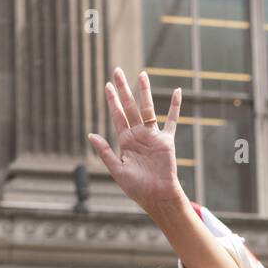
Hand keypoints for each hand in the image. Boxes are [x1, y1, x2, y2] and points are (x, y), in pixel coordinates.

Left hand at [87, 68, 185, 214]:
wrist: (157, 197)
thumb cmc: (137, 188)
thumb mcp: (117, 170)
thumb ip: (105, 152)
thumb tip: (90, 134)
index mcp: (125, 141)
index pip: (117, 116)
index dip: (112, 101)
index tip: (107, 86)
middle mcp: (138, 135)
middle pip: (130, 107)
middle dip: (124, 89)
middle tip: (117, 71)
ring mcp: (153, 136)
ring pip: (148, 108)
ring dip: (145, 91)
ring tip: (142, 74)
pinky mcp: (167, 141)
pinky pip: (172, 120)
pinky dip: (175, 107)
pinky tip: (176, 91)